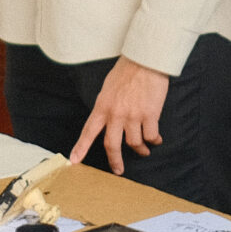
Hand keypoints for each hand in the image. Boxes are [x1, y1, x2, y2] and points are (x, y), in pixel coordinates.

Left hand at [70, 57, 170, 175]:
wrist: (145, 60)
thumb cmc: (127, 71)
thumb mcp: (108, 88)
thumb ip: (107, 106)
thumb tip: (109, 120)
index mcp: (102, 107)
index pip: (89, 131)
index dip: (81, 147)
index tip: (74, 160)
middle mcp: (116, 114)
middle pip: (112, 145)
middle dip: (115, 161)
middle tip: (118, 170)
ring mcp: (133, 116)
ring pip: (134, 143)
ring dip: (140, 150)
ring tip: (144, 150)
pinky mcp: (149, 115)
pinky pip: (151, 136)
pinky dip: (154, 140)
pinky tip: (156, 139)